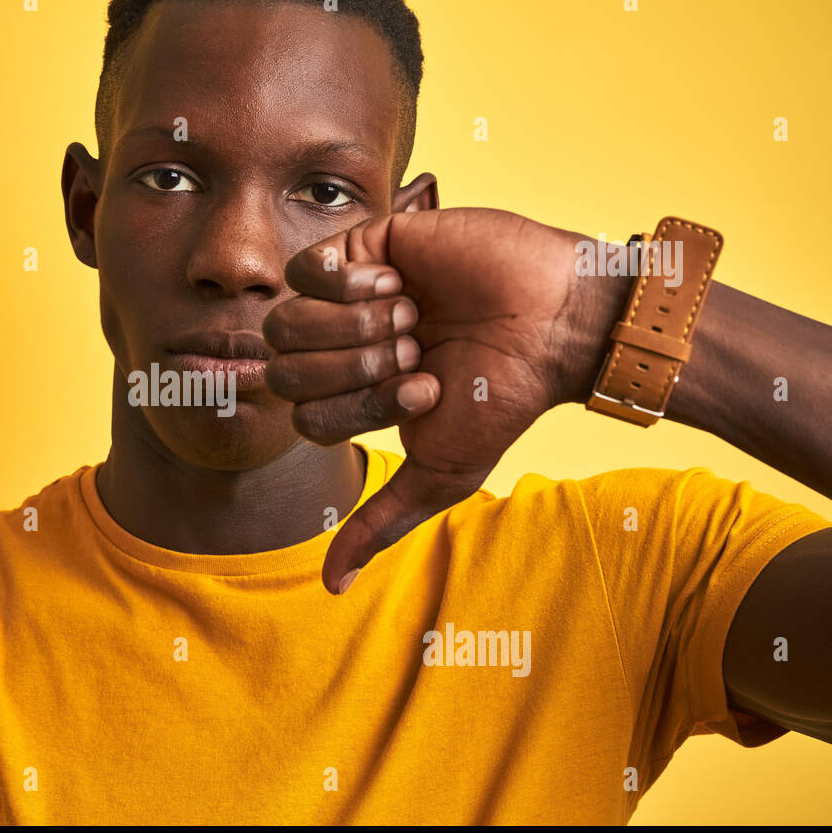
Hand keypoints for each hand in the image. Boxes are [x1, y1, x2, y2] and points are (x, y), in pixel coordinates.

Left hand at [263, 208, 622, 592]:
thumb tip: (331, 586)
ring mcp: (344, 296)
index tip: (424, 390)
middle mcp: (339, 348)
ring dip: (357, 328)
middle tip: (417, 354)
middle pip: (284, 371)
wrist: (547, 325)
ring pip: (287, 321)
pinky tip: (398, 282)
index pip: (303, 415)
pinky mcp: (359, 246)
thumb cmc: (499, 400)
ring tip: (411, 317)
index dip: (358, 409)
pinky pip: (307, 268)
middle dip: (355, 371)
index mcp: (349, 398)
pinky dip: (351, 284)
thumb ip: (379, 522)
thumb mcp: (438, 474)